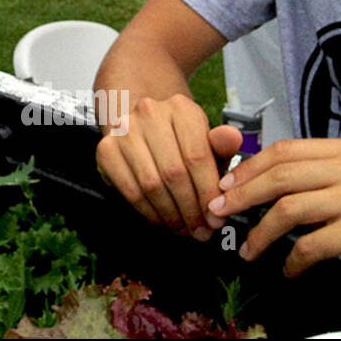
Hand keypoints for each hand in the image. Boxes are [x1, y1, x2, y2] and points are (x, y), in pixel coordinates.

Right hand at [95, 94, 241, 239]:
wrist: (144, 130)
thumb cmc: (182, 142)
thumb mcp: (207, 143)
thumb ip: (222, 146)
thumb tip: (234, 138)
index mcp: (180, 108)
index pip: (197, 157)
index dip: (208, 194)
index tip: (217, 220)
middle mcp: (148, 113)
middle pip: (173, 173)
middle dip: (190, 209)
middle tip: (201, 232)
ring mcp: (123, 130)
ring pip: (151, 184)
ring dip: (170, 215)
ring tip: (184, 229)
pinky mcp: (106, 149)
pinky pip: (130, 190)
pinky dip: (148, 212)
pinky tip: (162, 220)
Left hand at [212, 137, 340, 306]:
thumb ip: (306, 178)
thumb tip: (244, 180)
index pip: (285, 150)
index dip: (248, 168)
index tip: (223, 185)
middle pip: (281, 176)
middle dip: (242, 196)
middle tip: (219, 212)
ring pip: (289, 209)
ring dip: (260, 233)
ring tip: (248, 250)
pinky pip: (310, 244)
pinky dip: (292, 260)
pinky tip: (287, 270)